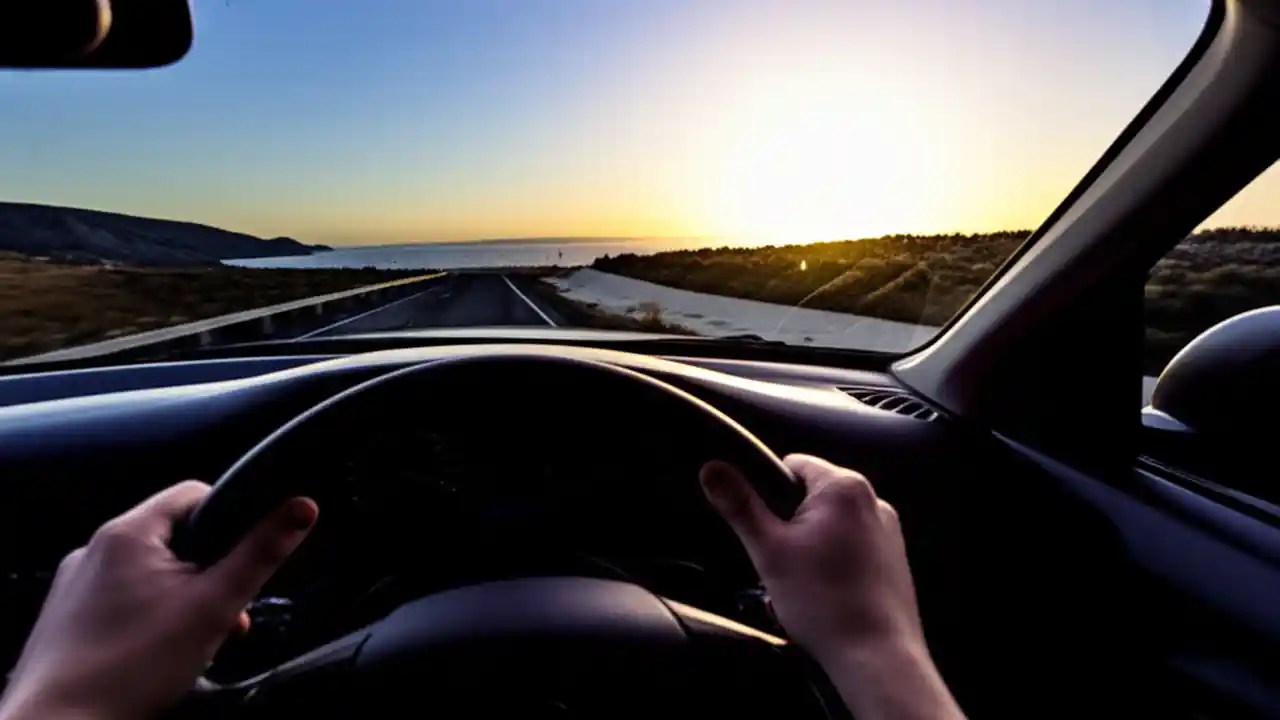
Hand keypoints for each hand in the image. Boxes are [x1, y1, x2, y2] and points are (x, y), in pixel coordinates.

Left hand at [0, 481, 316, 719]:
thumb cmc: (130, 668)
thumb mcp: (214, 606)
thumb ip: (260, 553)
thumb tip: (302, 508)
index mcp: (128, 533)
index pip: (195, 493)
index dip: (231, 519)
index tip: (245, 555)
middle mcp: (94, 550)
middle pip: (176, 539)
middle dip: (209, 574)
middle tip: (222, 612)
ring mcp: (76, 585)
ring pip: (151, 573)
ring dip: (182, 599)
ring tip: (191, 640)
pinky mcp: (69, 617)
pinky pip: (123, 600)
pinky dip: (149, 618)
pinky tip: (157, 652)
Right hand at [701, 454, 962, 719]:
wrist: (876, 656)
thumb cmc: (824, 603)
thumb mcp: (768, 550)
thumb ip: (739, 505)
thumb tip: (712, 469)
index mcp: (844, 487)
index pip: (793, 465)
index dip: (769, 494)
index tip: (766, 529)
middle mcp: (873, 501)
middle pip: (811, 499)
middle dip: (790, 528)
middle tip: (783, 564)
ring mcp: (888, 532)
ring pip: (830, 527)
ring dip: (811, 548)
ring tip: (806, 585)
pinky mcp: (894, 560)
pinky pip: (852, 549)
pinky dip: (834, 564)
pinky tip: (828, 594)